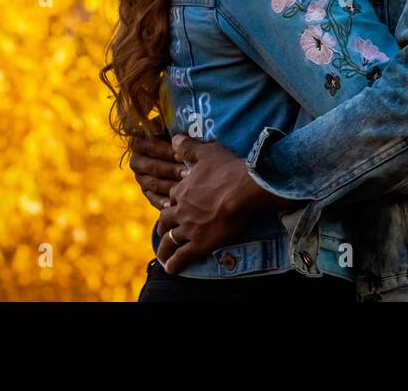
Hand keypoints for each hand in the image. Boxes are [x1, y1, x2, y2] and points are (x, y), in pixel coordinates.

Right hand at [129, 131, 186, 209]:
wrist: (183, 155)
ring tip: (187, 188)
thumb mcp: (180, 133)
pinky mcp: (147, 192)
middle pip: (153, 166)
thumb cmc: (183, 140)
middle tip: (189, 173)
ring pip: (153, 183)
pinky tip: (173, 205)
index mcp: (141, 142)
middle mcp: (137, 160)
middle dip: (172, 170)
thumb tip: (181, 139)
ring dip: (170, 186)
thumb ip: (179, 136)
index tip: (181, 154)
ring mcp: (141, 178)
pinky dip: (163, 202)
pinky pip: (153, 198)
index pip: (150, 146)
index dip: (167, 151)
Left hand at [155, 135, 294, 274]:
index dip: (174, 201)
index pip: (173, 197)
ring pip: (171, 239)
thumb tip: (173, 138)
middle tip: (164, 230)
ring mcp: (189, 228)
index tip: (175, 204)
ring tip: (163, 253)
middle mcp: (181, 210)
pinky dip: (175, 263)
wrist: (244, 189)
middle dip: (164, 225)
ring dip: (165, 247)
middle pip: (166, 220)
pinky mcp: (200, 243)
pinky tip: (171, 268)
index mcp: (183, 189)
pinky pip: (183, 256)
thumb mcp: (207, 151)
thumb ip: (189, 147)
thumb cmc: (228, 169)